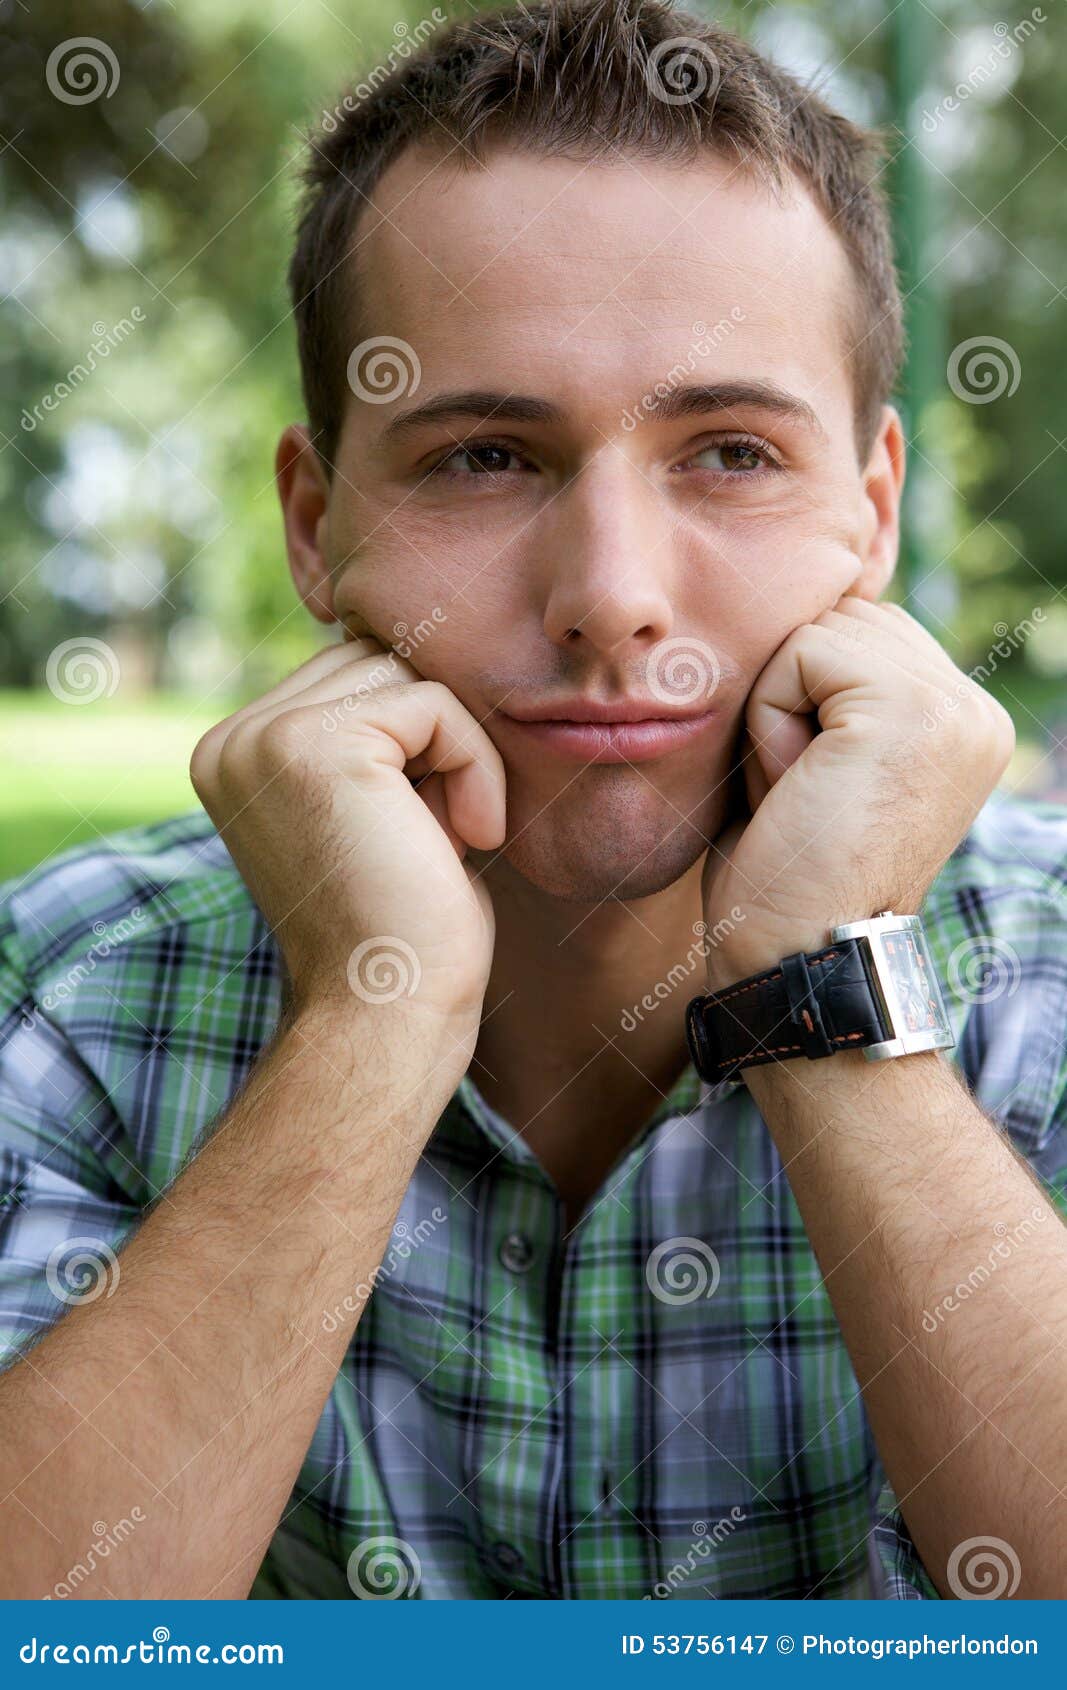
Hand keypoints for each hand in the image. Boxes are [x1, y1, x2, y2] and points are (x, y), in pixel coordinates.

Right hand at [190, 636, 505, 1036]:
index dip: (415, 742)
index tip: (425, 830)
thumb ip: (374, 740)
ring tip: (449, 834)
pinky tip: (467, 840)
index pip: (352, 679)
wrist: (388, 1014)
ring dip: (455, 751)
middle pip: (374, 662)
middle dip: (431, 738)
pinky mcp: (313, 745)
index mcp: (235, 754)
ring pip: (405, 674)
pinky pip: (435, 703)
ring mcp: (264, 739)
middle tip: (441, 832)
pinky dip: (475, 765)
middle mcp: (232, 740)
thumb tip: (418, 660)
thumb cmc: (406, 929)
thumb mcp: (376, 814)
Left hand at [700, 596, 1014, 989]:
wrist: (795, 956)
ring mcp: (952, 706)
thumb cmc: (783, 877)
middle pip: (838, 622)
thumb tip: (801, 611)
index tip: (813, 792)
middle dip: (791, 701)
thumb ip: (834, 693)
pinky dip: (769, 722)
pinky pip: (799, 654)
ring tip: (801, 794)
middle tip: (803, 796)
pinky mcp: (911, 708)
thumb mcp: (823, 764)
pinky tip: (795, 788)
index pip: (859, 634)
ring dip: (776, 714)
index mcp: (962, 722)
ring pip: (816, 633)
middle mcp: (972, 709)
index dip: (803, 701)